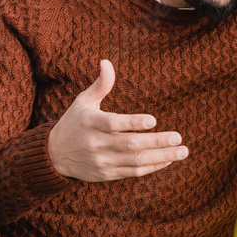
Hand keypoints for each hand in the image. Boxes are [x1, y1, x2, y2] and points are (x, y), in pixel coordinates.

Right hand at [47, 60, 187, 180]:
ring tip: (183, 151)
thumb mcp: (83, 102)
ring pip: (135, 162)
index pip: (113, 124)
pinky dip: (152, 167)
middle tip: (178, 137)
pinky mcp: (107, 174)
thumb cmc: (74, 123)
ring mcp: (102, 161)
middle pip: (129, 145)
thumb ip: (100, 85)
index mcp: (91, 123)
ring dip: (161, 157)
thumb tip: (106, 62)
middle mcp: (96, 144)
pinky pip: (132, 172)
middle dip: (156, 142)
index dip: (133, 123)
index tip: (153, 120)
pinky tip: (168, 160)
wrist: (53, 156)